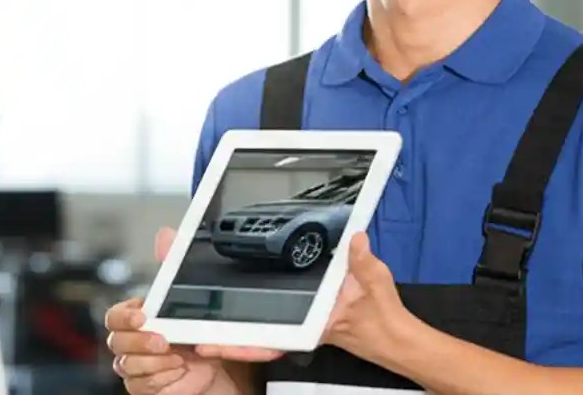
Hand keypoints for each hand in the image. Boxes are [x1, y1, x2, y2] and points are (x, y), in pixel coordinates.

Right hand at [105, 228, 228, 394]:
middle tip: (162, 340)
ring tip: (176, 356)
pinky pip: (140, 384)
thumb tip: (165, 236)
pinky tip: (175, 369)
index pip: (114, 315)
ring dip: (153, 361)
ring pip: (126, 365)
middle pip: (116, 341)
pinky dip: (160, 377)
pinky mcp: (144, 386)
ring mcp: (135, 365)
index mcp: (135, 317)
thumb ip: (172, 265)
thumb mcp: (187, 296)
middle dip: (139, 341)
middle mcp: (130, 342)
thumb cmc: (193, 332)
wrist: (212, 367)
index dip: (125, 316)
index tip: (143, 315)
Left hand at [195, 233, 410, 365]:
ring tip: (199, 325)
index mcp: (315, 325)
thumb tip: (353, 238)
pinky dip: (249, 323)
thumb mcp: (376, 282)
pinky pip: (271, 326)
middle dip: (224, 338)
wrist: (393, 337)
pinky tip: (228, 313)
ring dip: (232, 331)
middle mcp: (303, 328)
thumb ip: (362, 261)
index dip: (242, 344)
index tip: (212, 342)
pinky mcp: (302, 319)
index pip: (273, 340)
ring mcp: (300, 325)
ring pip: (259, 336)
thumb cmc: (383, 316)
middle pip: (256, 339)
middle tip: (189, 335)